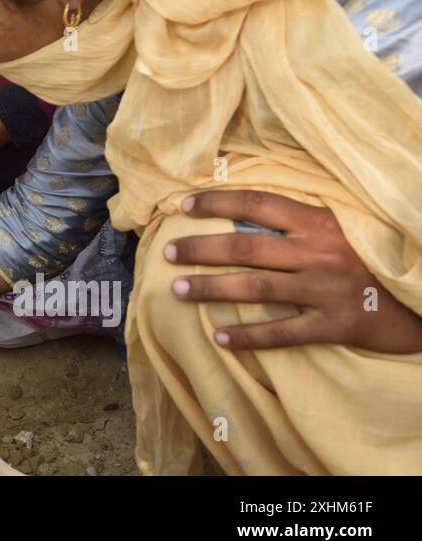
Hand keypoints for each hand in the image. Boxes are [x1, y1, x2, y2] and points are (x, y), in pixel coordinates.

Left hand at [166, 190, 421, 353]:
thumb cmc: (373, 257)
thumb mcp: (343, 227)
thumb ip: (302, 220)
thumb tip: (244, 213)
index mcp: (320, 222)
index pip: (258, 204)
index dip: (218, 202)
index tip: (183, 205)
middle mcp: (319, 253)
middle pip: (245, 247)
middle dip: (200, 248)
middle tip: (166, 251)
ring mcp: (326, 290)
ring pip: (256, 288)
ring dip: (211, 288)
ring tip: (177, 290)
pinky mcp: (335, 324)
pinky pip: (283, 333)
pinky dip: (249, 336)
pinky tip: (220, 337)